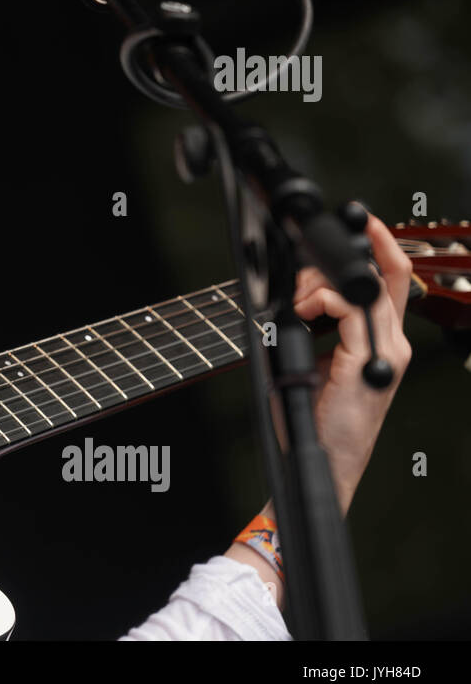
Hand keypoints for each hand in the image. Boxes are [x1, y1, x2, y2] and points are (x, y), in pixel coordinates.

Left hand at [287, 212, 412, 513]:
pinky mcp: (368, 362)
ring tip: (297, 298)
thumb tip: (290, 296)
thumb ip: (313, 328)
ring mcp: (384, 354)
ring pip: (367, 288)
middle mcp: (390, 344)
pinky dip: (322, 300)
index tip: (358, 219)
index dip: (380, 244)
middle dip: (351, 249)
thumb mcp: (309, 361)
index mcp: (380, 342)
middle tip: (313, 252)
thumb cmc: (311, 420)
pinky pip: (351, 310)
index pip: (392, 281)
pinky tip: (302, 311)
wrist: (320, 463)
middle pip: (387, 275)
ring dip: (322, 280)